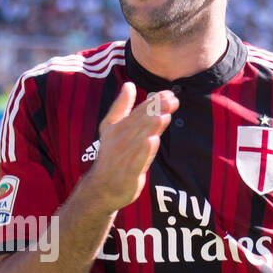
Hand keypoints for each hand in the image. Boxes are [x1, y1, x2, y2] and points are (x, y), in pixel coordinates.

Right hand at [85, 82, 178, 212]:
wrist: (101, 188)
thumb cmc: (110, 156)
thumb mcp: (111, 128)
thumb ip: (121, 106)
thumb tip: (129, 84)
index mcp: (117, 128)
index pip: (137, 113)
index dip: (152, 102)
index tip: (168, 93)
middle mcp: (120, 141)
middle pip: (140, 124)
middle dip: (156, 111)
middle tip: (172, 101)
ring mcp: (124, 157)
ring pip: (140, 140)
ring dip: (151, 127)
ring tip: (164, 115)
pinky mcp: (128, 174)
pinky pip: (137, 161)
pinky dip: (144, 152)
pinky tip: (153, 141)